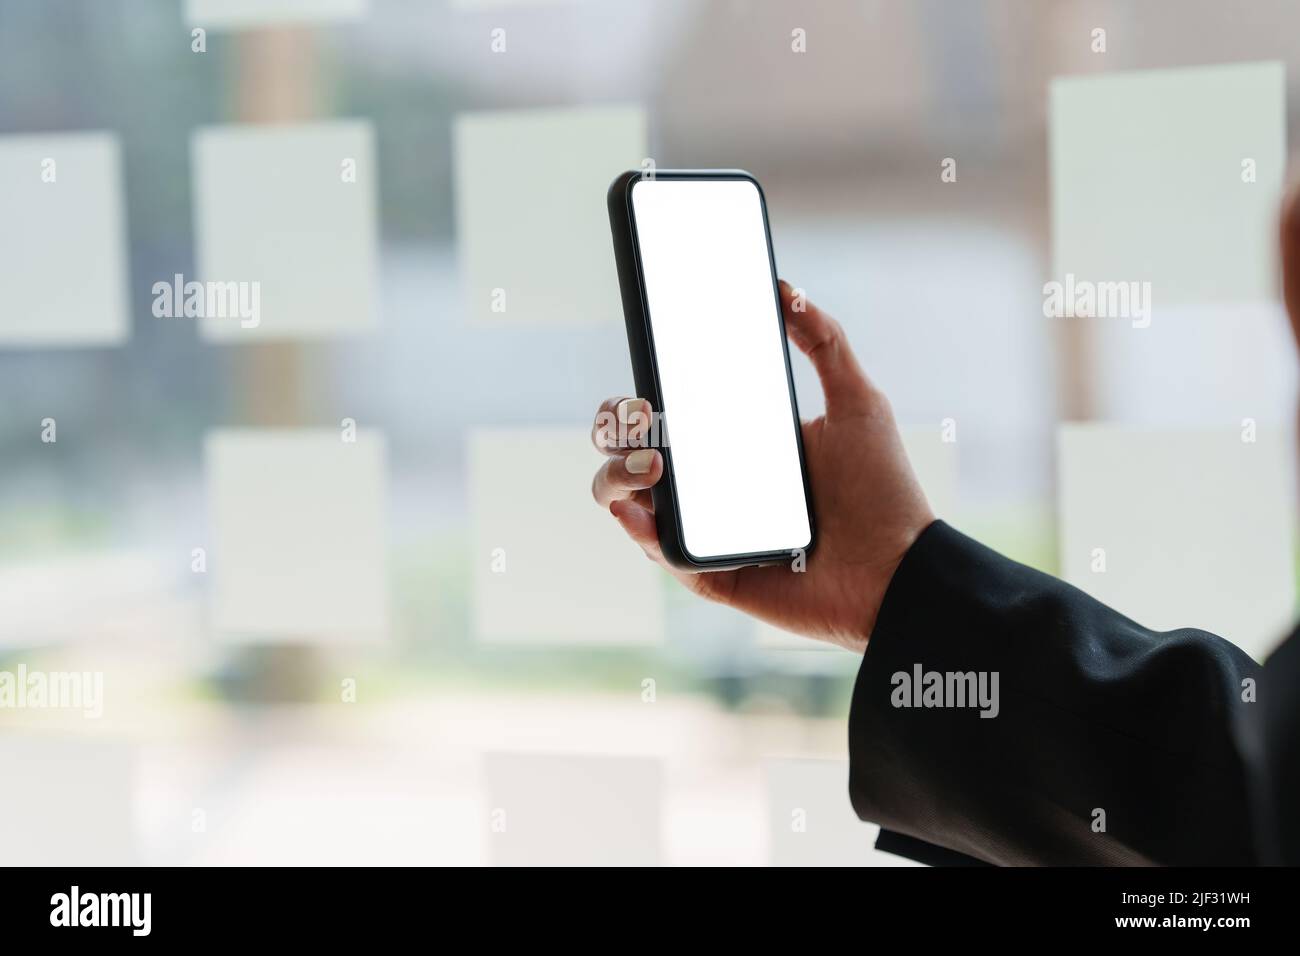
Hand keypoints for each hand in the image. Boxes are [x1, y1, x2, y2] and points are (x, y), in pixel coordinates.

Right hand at [591, 281, 934, 652]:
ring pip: (627, 501)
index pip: (663, 416)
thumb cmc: (883, 490)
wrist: (901, 568)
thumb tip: (785, 287)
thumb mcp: (856, 402)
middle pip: (630, 453)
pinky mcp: (711, 573)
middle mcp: (711, 486)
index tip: (642, 386)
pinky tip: (636, 508)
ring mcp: (706, 530)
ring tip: (651, 467)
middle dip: (614, 431)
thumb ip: (824, 340)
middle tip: (641, 421)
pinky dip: (640, 530)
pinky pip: (661, 552)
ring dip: (616, 476)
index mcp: (734, 444)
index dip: (635, 401)